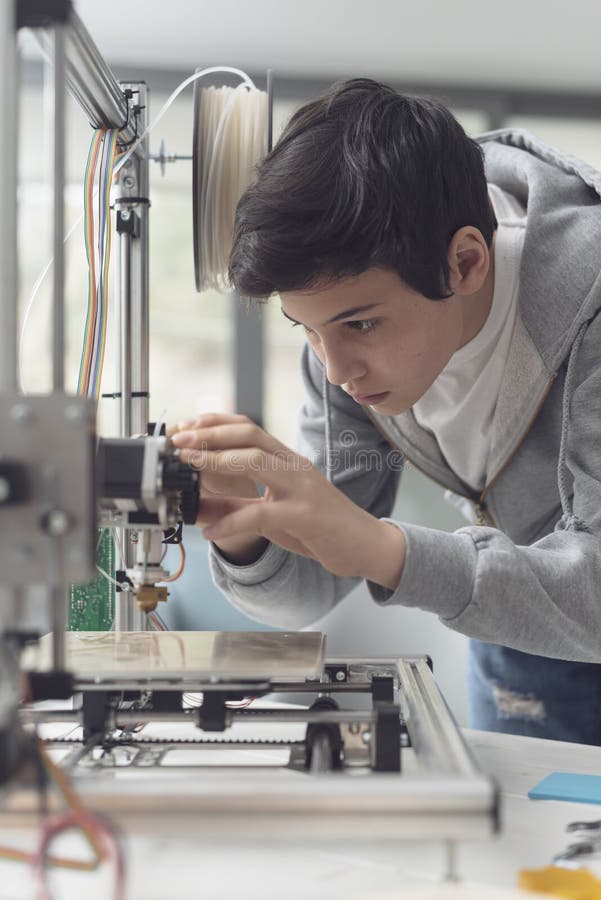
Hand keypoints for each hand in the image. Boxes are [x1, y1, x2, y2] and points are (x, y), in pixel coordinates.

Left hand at [170, 414, 405, 588]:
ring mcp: (302, 488)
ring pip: (256, 461)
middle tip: (178, 441)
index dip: (213, 424)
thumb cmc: (320, 526)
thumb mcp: (273, 512)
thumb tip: (197, 507)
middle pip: (249, 435)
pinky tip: (210, 531)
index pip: (247, 428)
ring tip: (188, 466)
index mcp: (286, 460)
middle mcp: (294, 466)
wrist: (364, 545)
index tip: (184, 429)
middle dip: (209, 435)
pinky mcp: (305, 516)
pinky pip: (262, 514)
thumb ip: (238, 507)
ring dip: (217, 460)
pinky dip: (231, 523)